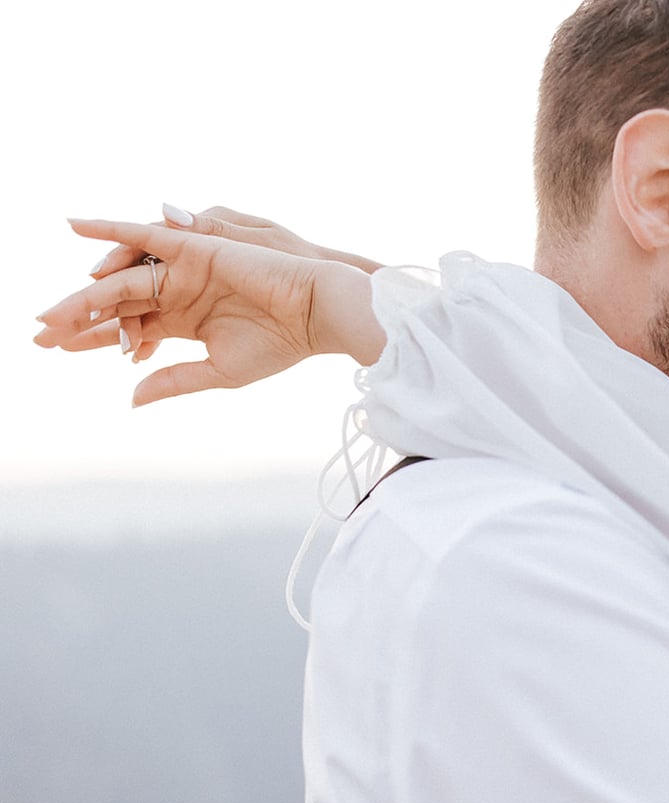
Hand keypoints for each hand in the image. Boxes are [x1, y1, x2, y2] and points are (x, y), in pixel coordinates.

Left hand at [34, 218, 381, 405]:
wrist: (316, 314)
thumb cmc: (280, 345)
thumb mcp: (220, 372)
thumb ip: (174, 379)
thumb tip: (131, 398)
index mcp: (185, 323)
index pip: (127, 329)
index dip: (92, 339)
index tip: (56, 349)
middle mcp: (179, 294)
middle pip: (115, 303)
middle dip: (77, 318)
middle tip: (39, 333)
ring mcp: (183, 270)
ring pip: (121, 278)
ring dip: (86, 292)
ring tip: (53, 313)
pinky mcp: (192, 248)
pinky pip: (142, 233)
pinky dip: (109, 228)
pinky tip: (74, 225)